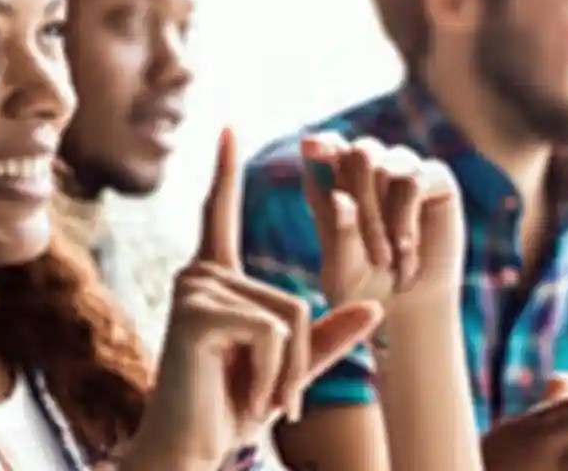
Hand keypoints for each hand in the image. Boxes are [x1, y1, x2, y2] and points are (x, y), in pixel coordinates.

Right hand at [120, 129, 382, 470]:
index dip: (225, 173)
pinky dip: (274, 375)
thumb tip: (376, 305)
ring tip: (258, 401)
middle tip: (275, 403)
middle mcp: (199, 275)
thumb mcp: (289, 370)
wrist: (191, 452)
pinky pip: (273, 332)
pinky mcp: (197, 313)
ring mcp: (195, 290)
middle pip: (294, 298)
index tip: (229, 128)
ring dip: (288, 373)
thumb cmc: (229, 410)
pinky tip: (248, 399)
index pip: (220, 216)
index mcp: (213, 278)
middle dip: (298, 360)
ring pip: (289, 317)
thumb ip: (328, 338)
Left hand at [300, 133, 464, 312]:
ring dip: (382, 218)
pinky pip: (415, 180)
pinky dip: (406, 220)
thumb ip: (338, 232)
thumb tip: (340, 196)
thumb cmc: (362, 286)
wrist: (407, 307)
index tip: (310, 148)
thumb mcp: (342, 267)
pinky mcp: (435, 178)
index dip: (321, 143)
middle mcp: (368, 169)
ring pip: (386, 167)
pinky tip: (406, 250)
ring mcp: (402, 169)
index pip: (324, 146)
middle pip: (360, 152)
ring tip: (386, 259)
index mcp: (333, 180)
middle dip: (360, 199)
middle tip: (370, 253)